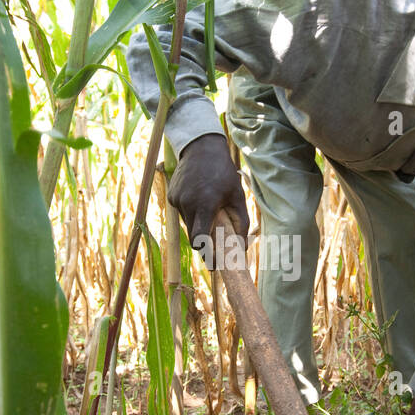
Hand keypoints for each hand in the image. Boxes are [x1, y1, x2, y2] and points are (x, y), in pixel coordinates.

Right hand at [167, 133, 249, 267]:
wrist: (200, 147)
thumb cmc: (223, 172)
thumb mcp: (237, 195)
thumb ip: (241, 223)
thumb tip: (243, 247)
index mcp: (205, 204)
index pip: (200, 240)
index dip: (206, 256)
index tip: (214, 266)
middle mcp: (187, 203)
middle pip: (194, 235)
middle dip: (204, 243)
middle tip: (215, 247)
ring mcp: (177, 200)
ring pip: (188, 224)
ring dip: (198, 224)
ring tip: (209, 211)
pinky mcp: (171, 196)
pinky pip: (182, 213)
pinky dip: (191, 213)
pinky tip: (200, 198)